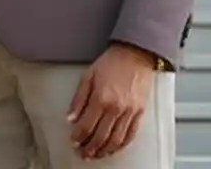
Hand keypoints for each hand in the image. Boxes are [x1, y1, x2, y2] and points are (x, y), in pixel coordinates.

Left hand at [68, 43, 157, 158]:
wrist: (135, 55)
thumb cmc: (111, 63)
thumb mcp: (87, 77)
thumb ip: (78, 99)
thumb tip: (70, 118)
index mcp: (101, 99)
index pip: (86, 126)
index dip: (78, 137)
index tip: (73, 142)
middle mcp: (116, 108)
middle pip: (101, 136)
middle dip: (90, 148)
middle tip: (83, 154)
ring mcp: (130, 112)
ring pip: (116, 140)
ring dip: (105, 150)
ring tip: (96, 155)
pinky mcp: (140, 112)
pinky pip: (131, 134)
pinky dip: (121, 145)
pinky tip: (114, 148)